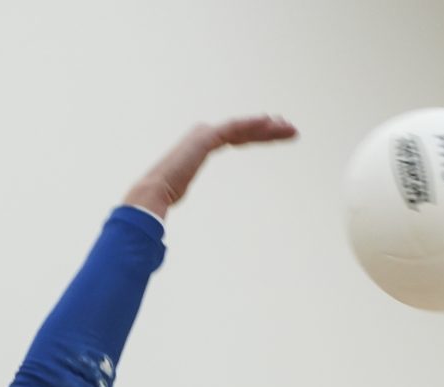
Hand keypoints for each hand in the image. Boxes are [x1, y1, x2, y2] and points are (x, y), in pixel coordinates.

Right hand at [123, 115, 296, 216]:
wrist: (152, 193)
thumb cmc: (164, 198)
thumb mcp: (181, 191)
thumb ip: (182, 192)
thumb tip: (176, 206)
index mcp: (201, 145)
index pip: (237, 137)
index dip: (259, 135)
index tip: (277, 135)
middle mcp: (203, 135)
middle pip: (244, 130)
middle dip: (270, 130)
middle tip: (291, 130)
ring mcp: (204, 134)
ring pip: (243, 127)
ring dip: (268, 127)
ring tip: (289, 129)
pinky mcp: (205, 138)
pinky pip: (234, 128)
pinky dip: (253, 125)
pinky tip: (270, 123)